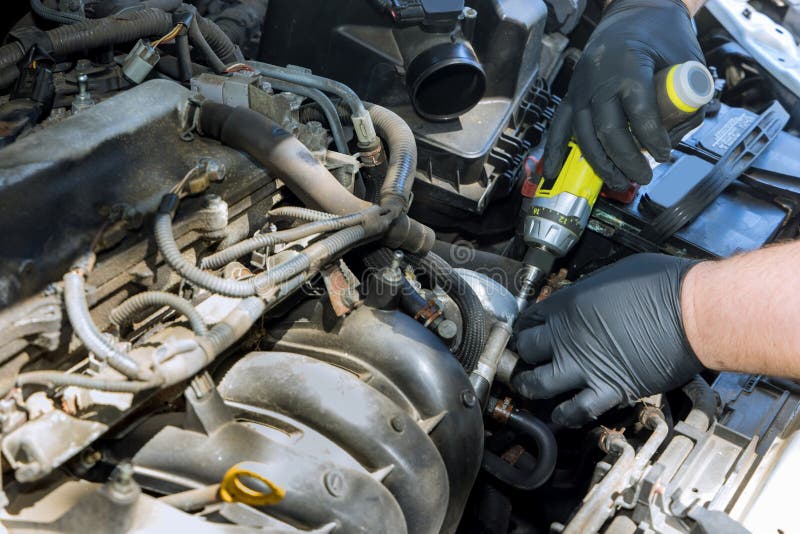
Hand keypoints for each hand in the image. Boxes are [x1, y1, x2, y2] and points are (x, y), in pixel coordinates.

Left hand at [512, 254, 703, 427]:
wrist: (694, 313)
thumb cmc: (663, 285)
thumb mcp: (614, 274)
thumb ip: (591, 290)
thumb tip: (589, 298)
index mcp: (567, 304)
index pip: (530, 319)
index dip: (525, 327)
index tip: (527, 333)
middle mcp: (567, 336)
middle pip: (526, 350)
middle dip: (523, 355)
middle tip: (526, 360)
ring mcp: (584, 365)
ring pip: (538, 384)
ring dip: (530, 387)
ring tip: (530, 389)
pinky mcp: (608, 389)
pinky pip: (575, 410)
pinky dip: (565, 415)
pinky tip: (562, 414)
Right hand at [542, 0, 703, 190]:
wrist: (633, 10)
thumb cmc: (661, 33)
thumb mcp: (687, 60)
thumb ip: (687, 102)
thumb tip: (675, 140)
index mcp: (628, 65)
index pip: (639, 113)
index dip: (653, 140)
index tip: (663, 155)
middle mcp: (598, 79)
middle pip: (608, 131)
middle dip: (626, 160)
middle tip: (644, 176)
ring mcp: (580, 88)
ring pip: (584, 135)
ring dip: (600, 163)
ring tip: (618, 181)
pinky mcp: (571, 94)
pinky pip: (559, 127)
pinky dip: (555, 151)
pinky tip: (552, 172)